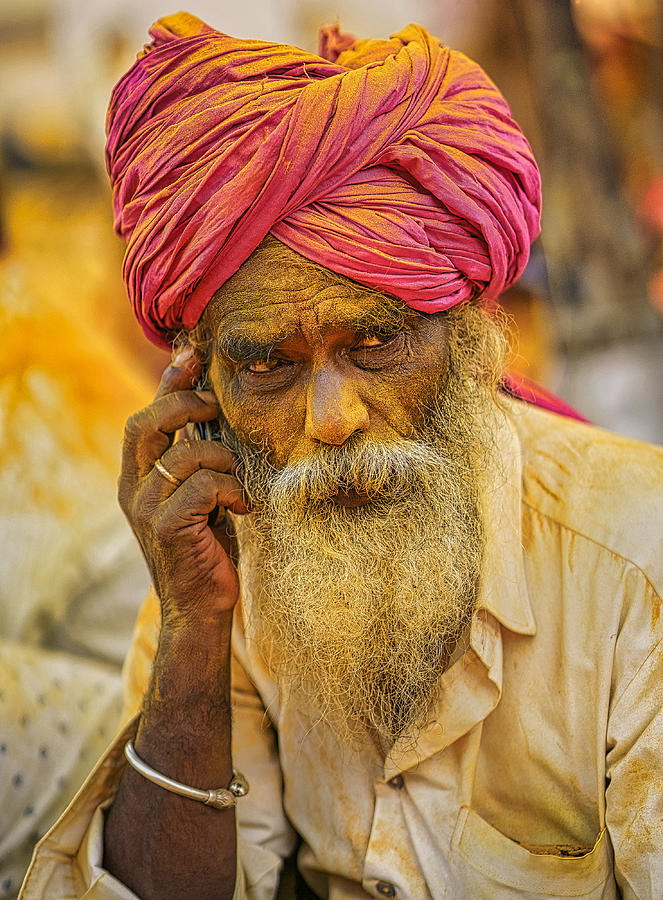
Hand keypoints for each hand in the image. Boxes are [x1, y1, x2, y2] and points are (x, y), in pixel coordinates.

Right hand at [118, 348, 249, 627]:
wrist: (201, 607)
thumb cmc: (207, 546)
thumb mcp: (198, 496)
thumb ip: (194, 460)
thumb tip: (211, 412)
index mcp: (137, 478)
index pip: (144, 418)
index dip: (167, 383)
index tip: (191, 354)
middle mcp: (133, 489)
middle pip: (147, 423)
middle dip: (185, 404)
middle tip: (215, 407)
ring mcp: (147, 508)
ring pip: (187, 454)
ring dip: (223, 461)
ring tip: (237, 485)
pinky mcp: (168, 527)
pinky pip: (204, 485)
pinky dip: (231, 491)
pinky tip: (241, 509)